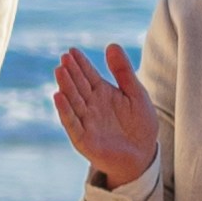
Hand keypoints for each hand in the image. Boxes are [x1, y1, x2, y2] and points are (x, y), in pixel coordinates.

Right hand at [53, 42, 161, 188]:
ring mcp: (85, 122)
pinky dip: (65, 110)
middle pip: (78, 86)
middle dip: (71, 72)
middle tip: (65, 57)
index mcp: (102, 94)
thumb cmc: (140, 125)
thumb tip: (111, 44)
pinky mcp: (83, 139)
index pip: (88, 75)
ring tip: (60, 70)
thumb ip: (123, 71)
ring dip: (65, 86)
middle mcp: (90, 106)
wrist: (143, 155)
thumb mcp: (136, 93)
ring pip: (73, 101)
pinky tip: (58, 96)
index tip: (72, 51)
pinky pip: (72, 123)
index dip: (80, 63)